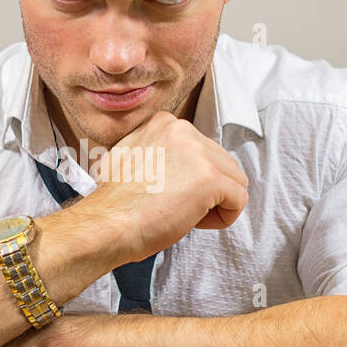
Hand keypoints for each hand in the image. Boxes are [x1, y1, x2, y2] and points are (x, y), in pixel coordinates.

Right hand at [84, 109, 249, 262]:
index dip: (190, 177)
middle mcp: (183, 130)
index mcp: (165, 123)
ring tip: (183, 213)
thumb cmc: (114, 202)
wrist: (107, 223)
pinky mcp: (211, 179)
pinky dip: (224, 217)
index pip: (202, 149)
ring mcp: (199, 153)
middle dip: (206, 189)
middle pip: (222, 163)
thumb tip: (179, 165)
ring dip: (215, 202)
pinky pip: (239, 200)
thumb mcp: (131, 157)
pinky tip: (193, 222)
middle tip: (174, 206)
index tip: (166, 191)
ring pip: (235, 180)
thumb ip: (160, 151)